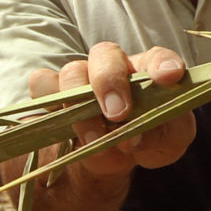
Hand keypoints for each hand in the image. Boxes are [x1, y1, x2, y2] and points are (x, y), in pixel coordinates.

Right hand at [26, 43, 195, 178]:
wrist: (114, 156)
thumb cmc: (147, 138)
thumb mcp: (167, 142)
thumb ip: (161, 135)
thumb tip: (133, 137)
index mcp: (147, 71)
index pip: (156, 58)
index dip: (162, 64)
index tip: (170, 77)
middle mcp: (112, 67)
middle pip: (105, 54)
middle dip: (110, 81)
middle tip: (119, 114)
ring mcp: (80, 78)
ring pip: (71, 72)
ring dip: (81, 106)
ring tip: (94, 139)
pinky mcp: (51, 93)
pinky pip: (41, 85)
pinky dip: (50, 104)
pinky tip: (63, 130)